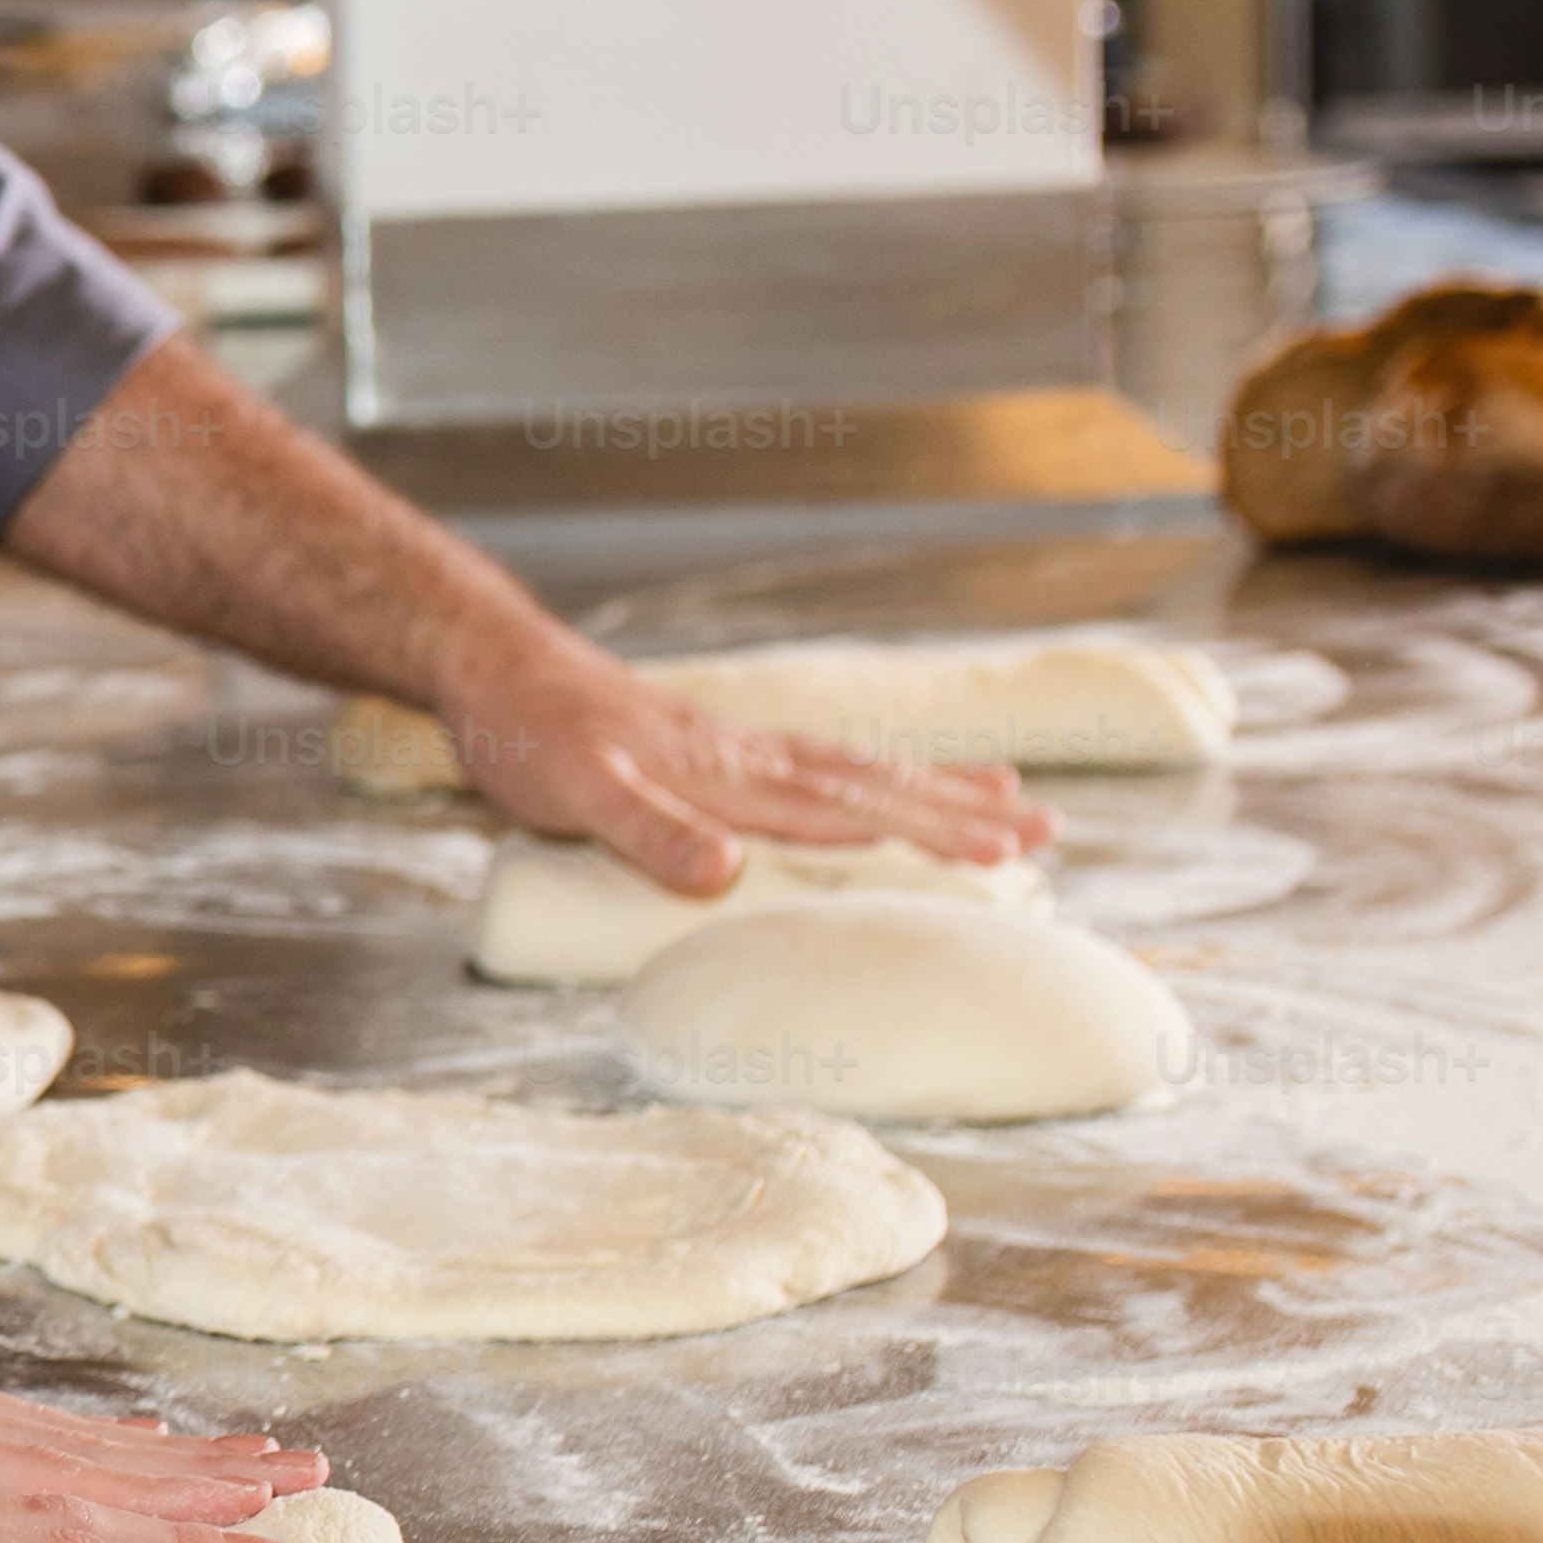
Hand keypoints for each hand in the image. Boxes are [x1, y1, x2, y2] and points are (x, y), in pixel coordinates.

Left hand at [432, 633, 1046, 891]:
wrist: (492, 667)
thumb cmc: (527, 735)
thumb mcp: (572, 793)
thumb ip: (646, 832)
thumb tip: (726, 875)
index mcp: (729, 781)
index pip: (847, 815)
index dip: (926, 836)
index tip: (1005, 853)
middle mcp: (749, 761)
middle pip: (875, 789)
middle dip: (962, 814)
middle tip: (1050, 832)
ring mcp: (737, 750)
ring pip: (857, 771)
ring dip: (934, 788)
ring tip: (1012, 795)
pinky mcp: (715, 747)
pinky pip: (817, 763)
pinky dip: (870, 774)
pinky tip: (890, 779)